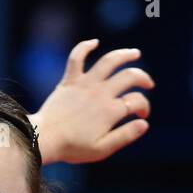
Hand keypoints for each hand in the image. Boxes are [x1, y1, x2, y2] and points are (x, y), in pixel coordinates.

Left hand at [32, 39, 153, 165]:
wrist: (44, 139)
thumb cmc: (73, 147)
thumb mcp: (102, 149)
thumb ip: (125, 136)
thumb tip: (144, 124)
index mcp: (111, 111)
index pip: (137, 101)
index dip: (144, 107)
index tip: (140, 116)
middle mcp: (101, 93)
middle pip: (129, 76)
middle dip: (143, 78)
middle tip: (147, 84)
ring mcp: (85, 84)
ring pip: (109, 61)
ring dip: (124, 54)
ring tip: (135, 54)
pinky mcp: (69, 80)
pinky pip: (77, 57)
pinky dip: (85, 46)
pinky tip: (94, 42)